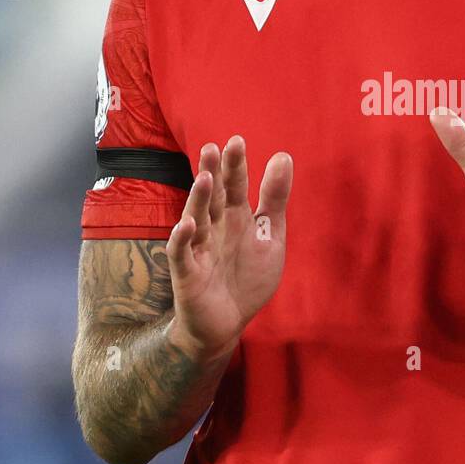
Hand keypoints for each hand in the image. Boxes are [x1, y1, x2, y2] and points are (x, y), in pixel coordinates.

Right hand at [166, 137, 291, 359]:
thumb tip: (283, 155)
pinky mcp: (187, 274)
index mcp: (235, 218)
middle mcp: (214, 228)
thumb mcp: (269, 236)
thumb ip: (274, 198)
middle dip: (212, 173)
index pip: (234, 186)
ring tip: (205, 179)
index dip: (235, 166)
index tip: (237, 141)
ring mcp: (199, 249)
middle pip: (213, 197)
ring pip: (196, 219)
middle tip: (213, 148)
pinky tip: (187, 224)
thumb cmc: (247, 277)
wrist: (229, 323)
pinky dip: (182, 239)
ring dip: (198, 199)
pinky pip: (181, 254)